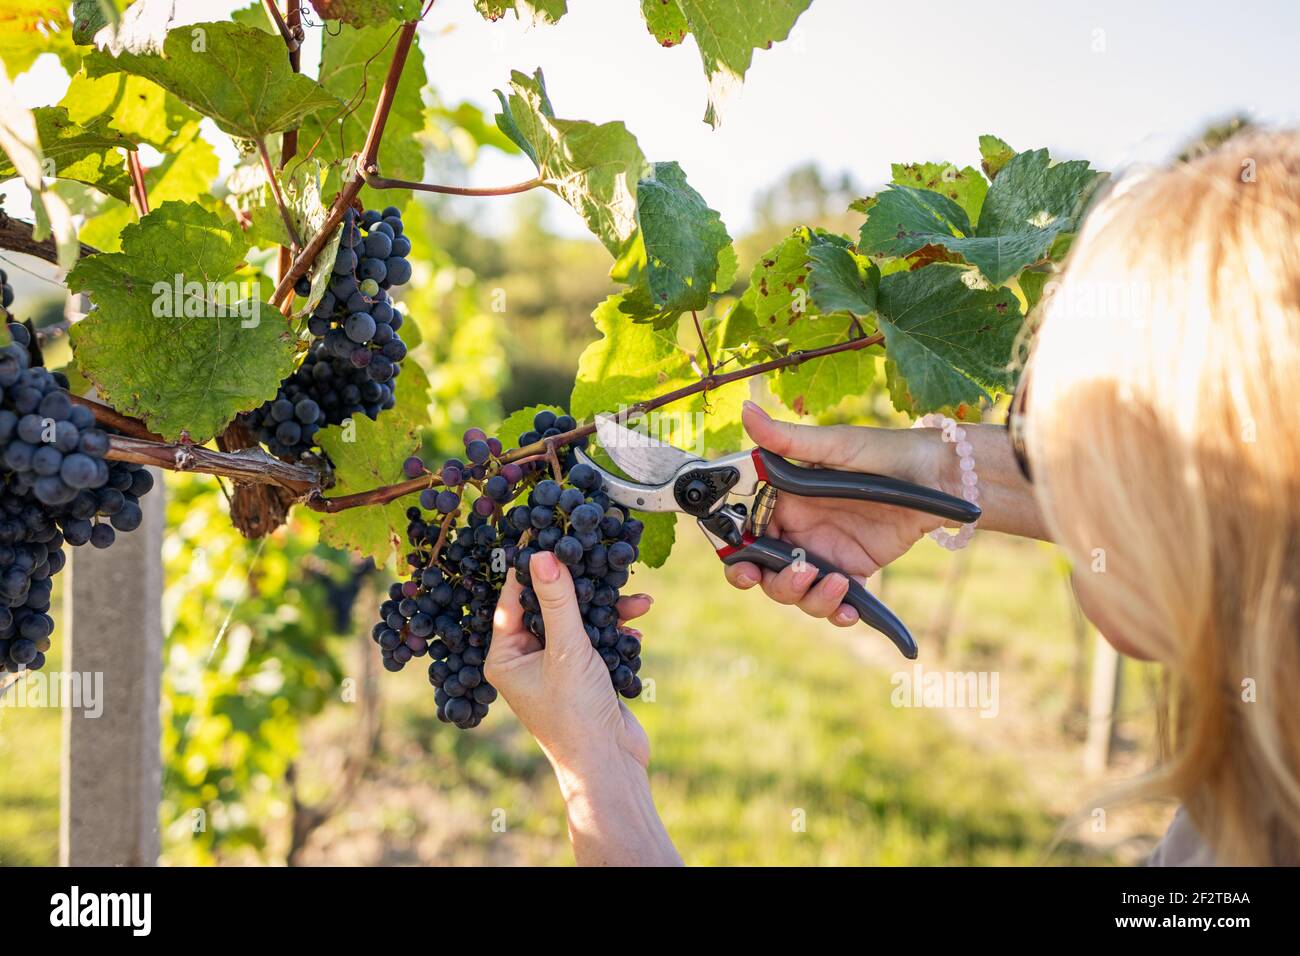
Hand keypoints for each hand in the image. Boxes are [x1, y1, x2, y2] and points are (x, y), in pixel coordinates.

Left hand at [487, 551, 653, 769]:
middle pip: (549, 605)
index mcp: (506, 656)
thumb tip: (543, 554)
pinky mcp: (583, 674)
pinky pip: (596, 639)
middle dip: (580, 587)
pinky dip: (615, 630)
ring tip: (636, 600)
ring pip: (577, 621)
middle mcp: (526, 659)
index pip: (513, 599)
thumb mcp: (567, 649)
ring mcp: (556, 667)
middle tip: (597, 556)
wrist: (610, 764)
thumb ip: (558, 601)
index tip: (546, 534)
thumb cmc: (576, 714)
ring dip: (607, 609)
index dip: (530, 567)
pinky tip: (637, 626)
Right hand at [724, 401, 960, 625]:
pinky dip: (839, 613)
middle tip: (803, 575)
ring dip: (810, 598)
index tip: (746, 569)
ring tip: (838, 584)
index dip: (739, 558)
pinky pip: (838, 602)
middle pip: (768, 573)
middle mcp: (799, 531)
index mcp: (785, 502)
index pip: (747, 536)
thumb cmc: (883, 451)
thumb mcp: (834, 445)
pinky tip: (850, 610)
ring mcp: (826, 554)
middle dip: (777, 584)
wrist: (937, 476)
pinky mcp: (854, 571)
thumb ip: (788, 440)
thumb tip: (747, 412)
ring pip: (799, 592)